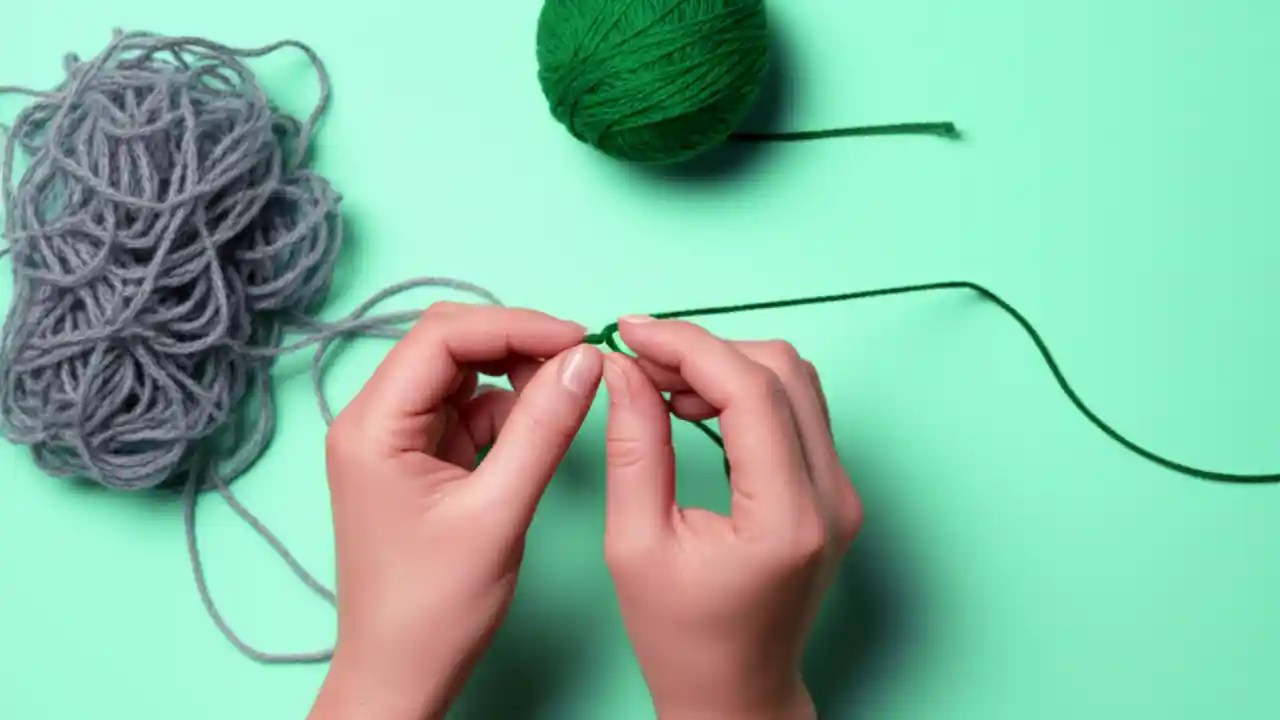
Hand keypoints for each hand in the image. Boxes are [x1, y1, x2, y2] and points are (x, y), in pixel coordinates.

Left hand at [308, 303, 602, 719]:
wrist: (401, 674)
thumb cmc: (435, 607)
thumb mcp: (498, 512)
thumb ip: (543, 430)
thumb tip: (585, 360)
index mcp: (372, 426)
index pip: (442, 337)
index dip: (514, 326)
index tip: (578, 340)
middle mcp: (373, 421)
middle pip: (448, 345)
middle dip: (515, 344)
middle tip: (578, 361)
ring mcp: (394, 440)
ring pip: (461, 375)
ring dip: (515, 376)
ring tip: (565, 396)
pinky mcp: (418, 460)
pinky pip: (466, 411)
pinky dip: (508, 412)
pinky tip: (539, 432)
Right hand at [601, 316, 862, 719]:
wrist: (737, 694)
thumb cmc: (681, 638)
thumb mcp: (635, 544)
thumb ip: (633, 447)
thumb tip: (622, 368)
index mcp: (786, 517)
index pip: (751, 390)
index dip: (688, 344)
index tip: (631, 330)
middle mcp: (830, 497)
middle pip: (783, 371)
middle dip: (707, 349)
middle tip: (642, 361)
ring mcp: (840, 493)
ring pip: (796, 382)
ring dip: (728, 366)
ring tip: (662, 384)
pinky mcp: (832, 492)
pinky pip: (797, 412)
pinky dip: (746, 393)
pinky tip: (695, 405)